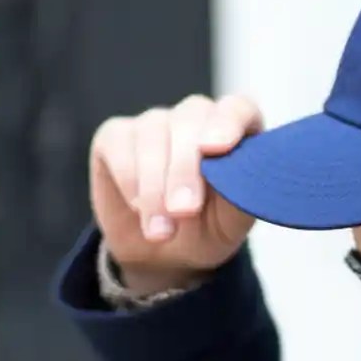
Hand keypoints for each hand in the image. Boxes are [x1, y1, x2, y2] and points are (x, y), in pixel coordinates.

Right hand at [89, 94, 263, 293]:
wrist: (162, 252)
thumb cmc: (207, 228)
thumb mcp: (233, 222)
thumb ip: (243, 196)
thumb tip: (244, 183)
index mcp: (237, 130)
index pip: (238, 108)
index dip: (228, 122)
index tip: (216, 148)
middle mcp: (197, 117)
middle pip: (190, 119)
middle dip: (185, 168)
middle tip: (184, 210)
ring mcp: (155, 122)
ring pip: (153, 134)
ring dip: (155, 187)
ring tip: (162, 231)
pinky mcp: (116, 134)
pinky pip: (119, 144)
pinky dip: (129, 180)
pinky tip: (138, 208)